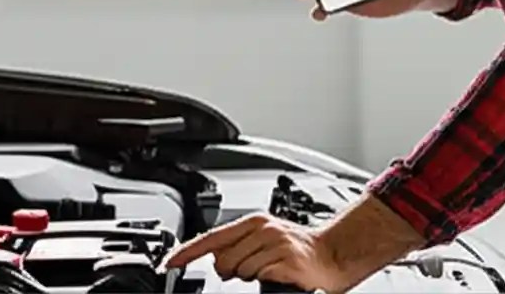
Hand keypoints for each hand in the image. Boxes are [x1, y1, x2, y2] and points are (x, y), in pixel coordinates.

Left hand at [164, 194, 425, 293]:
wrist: (335, 255)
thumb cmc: (299, 250)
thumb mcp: (265, 240)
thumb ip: (238, 247)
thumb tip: (217, 262)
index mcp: (253, 222)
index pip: (210, 238)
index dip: (185, 252)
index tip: (168, 264)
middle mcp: (263, 229)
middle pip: (223, 261)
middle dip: (232, 272)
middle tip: (254, 270)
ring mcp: (276, 244)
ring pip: (241, 271)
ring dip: (252, 278)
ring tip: (271, 271)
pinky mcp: (287, 262)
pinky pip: (261, 278)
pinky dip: (267, 281)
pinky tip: (280, 275)